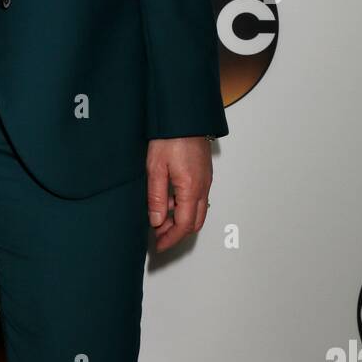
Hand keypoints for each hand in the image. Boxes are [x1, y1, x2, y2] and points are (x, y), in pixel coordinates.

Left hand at [146, 137, 212, 252]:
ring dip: (181, 220)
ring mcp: (205, 180)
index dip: (171, 239)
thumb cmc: (170, 136)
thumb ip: (157, 197)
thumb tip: (157, 221)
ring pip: (197, 211)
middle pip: (194, 222)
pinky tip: (169, 200)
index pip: (184, 225)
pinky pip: (198, 198)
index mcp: (191, 189)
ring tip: (161, 218)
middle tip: (159, 236)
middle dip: (177, 233)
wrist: (184, 115)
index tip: (159, 245)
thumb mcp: (156, 167)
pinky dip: (185, 207)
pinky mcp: (203, 173)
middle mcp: (203, 187)